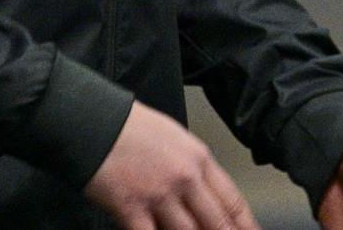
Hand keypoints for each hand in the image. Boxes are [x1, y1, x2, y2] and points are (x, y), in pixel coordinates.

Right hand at [83, 101, 260, 229]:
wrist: (97, 123)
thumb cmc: (133, 129)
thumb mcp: (178, 140)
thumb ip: (193, 168)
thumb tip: (202, 195)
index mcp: (200, 160)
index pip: (231, 199)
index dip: (245, 224)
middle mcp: (185, 178)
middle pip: (216, 220)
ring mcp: (159, 195)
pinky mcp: (130, 208)